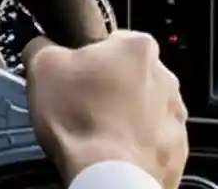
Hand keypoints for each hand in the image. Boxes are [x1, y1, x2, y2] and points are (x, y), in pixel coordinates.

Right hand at [24, 30, 187, 187]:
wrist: (108, 177)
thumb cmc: (80, 120)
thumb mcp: (42, 67)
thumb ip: (42, 46)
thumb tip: (41, 46)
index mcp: (137, 46)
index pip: (108, 42)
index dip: (85, 61)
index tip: (73, 78)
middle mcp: (165, 77)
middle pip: (128, 75)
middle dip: (108, 89)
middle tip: (81, 108)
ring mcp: (174, 115)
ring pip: (142, 108)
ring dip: (124, 117)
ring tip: (96, 135)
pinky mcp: (176, 149)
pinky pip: (152, 140)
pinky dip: (134, 145)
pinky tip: (112, 153)